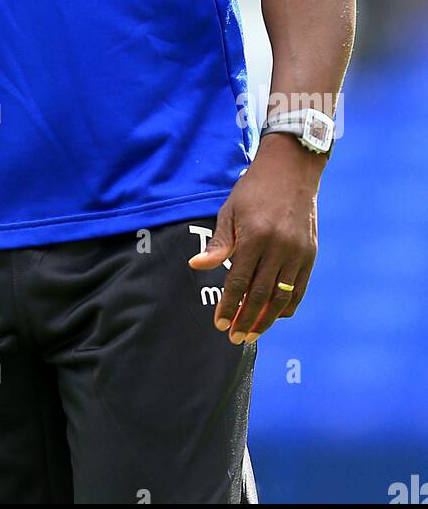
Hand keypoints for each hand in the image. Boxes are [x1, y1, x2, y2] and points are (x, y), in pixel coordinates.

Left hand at [188, 132, 325, 343]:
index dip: (229, 305)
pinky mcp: (310, 253)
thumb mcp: (230, 211)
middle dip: (246, 319)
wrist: (291, 170)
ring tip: (253, 333)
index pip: (239, 281)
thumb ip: (218, 243)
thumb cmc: (253, 190)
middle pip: (261, 294)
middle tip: (234, 338)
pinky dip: (288, 305)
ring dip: (267, 319)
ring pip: (282, 296)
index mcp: (255, 236)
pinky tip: (276, 316)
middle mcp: (279, 247)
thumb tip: (197, 266)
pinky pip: (300, 288)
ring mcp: (297, 251)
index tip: (220, 324)